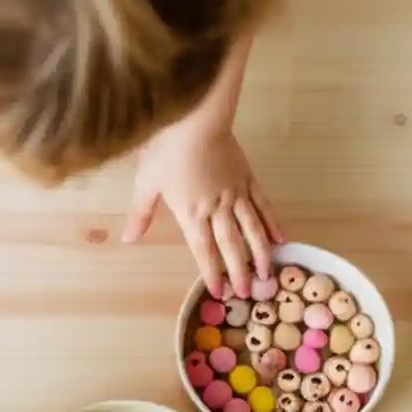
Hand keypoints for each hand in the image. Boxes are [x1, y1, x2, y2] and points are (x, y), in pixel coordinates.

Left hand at [123, 122, 284, 298]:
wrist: (196, 118)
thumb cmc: (167, 149)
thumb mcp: (147, 183)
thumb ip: (141, 213)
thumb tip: (129, 239)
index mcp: (191, 213)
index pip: (203, 250)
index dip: (211, 272)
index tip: (218, 291)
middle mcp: (217, 208)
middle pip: (231, 245)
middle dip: (239, 271)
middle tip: (247, 293)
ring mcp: (236, 193)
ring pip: (252, 229)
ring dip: (260, 253)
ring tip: (269, 274)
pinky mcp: (249, 178)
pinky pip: (263, 205)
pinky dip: (272, 223)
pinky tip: (282, 238)